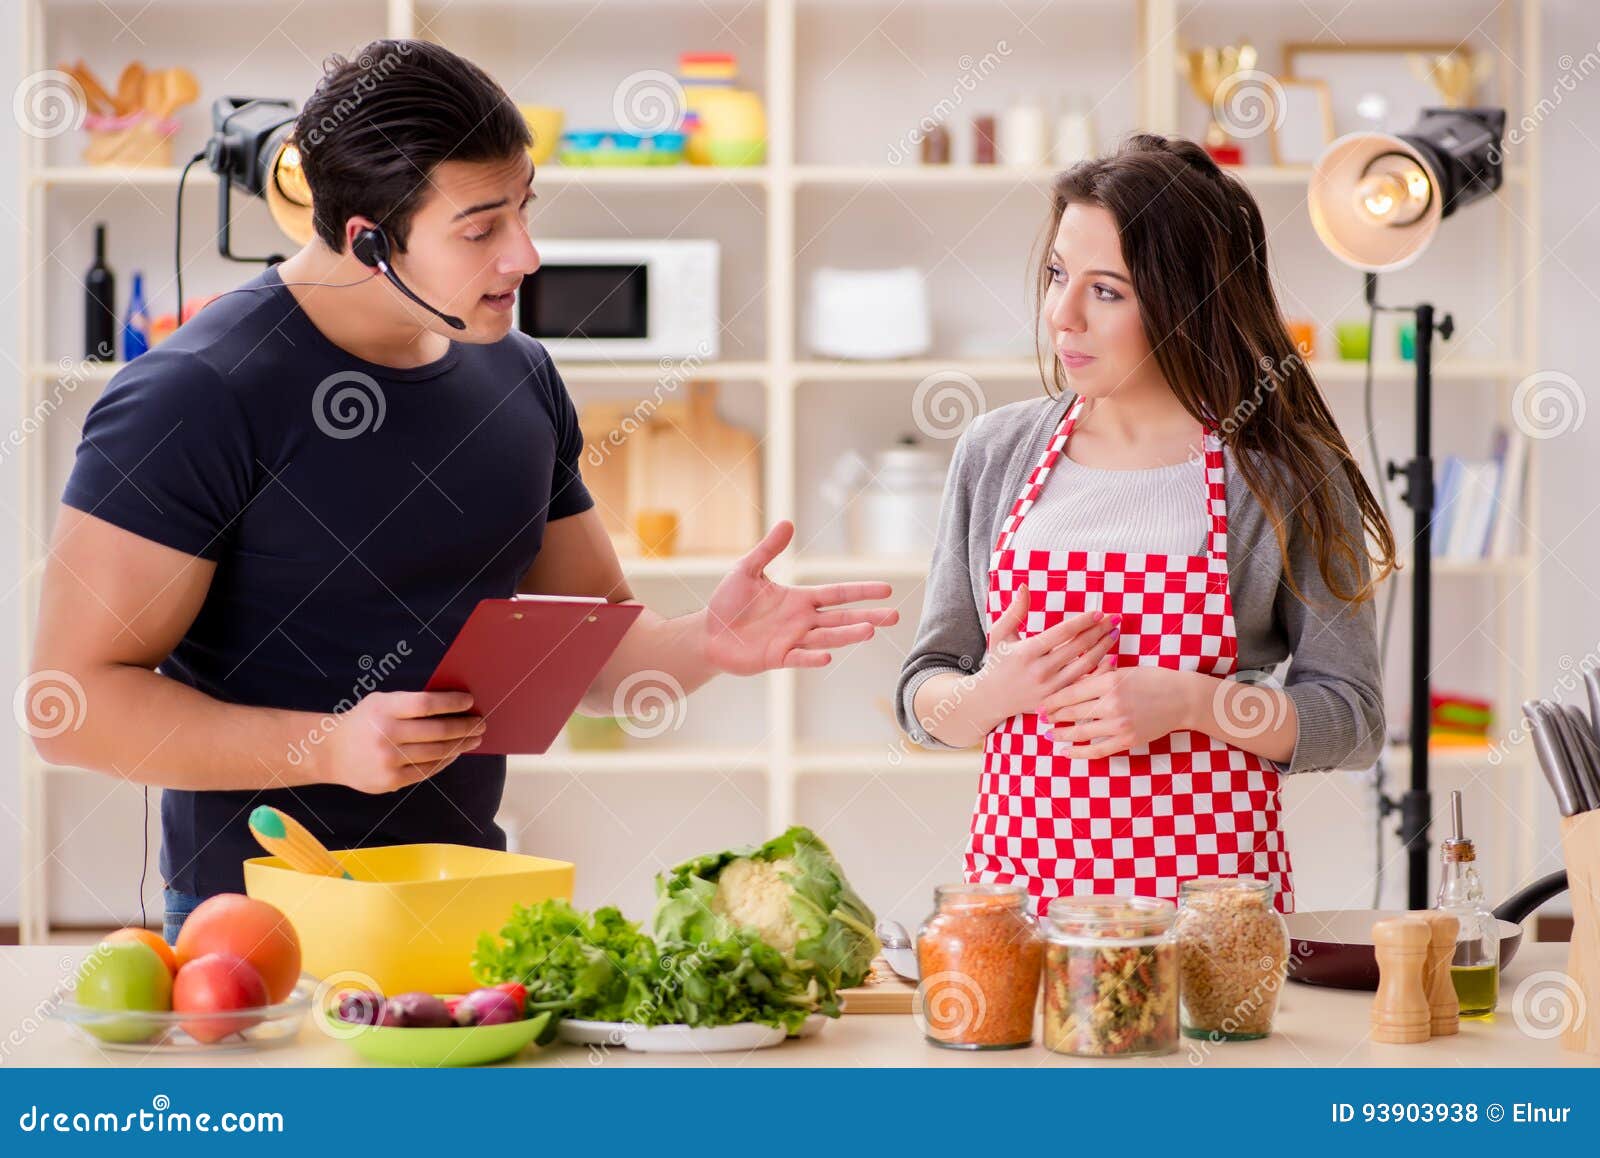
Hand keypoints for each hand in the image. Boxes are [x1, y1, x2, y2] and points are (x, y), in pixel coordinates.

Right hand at [315, 690, 484, 792]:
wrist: (330, 752)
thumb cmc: (364, 721)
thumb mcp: (380, 702)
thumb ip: (410, 702)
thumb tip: (454, 704)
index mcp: (384, 709)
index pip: (427, 704)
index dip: (452, 703)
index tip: (470, 702)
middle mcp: (386, 735)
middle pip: (438, 731)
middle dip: (465, 726)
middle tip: (481, 722)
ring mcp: (389, 761)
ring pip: (437, 752)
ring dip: (461, 744)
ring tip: (475, 737)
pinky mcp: (390, 781)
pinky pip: (428, 770)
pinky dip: (446, 760)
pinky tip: (455, 752)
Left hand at [703, 520, 899, 674]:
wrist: (708, 634)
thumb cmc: (728, 603)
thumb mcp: (747, 570)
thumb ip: (768, 549)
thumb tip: (787, 523)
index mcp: (799, 600)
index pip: (837, 594)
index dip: (861, 591)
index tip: (886, 589)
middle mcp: (802, 621)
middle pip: (842, 618)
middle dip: (868, 616)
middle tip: (895, 616)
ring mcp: (792, 640)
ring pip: (827, 637)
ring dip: (848, 635)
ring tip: (870, 632)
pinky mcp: (777, 658)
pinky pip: (799, 657)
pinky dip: (813, 657)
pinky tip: (829, 656)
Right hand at [972, 583, 1119, 724]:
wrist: (990, 699)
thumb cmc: (997, 662)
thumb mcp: (1000, 634)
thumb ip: (1014, 611)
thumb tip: (1024, 586)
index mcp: (1027, 652)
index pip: (1062, 633)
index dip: (1082, 622)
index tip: (1098, 613)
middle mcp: (1040, 671)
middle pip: (1077, 647)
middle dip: (1099, 631)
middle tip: (1114, 619)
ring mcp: (1050, 688)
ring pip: (1084, 666)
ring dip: (1103, 648)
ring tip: (1114, 634)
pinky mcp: (1056, 700)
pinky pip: (1084, 685)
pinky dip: (1099, 672)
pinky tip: (1111, 660)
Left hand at [1041, 665, 1203, 757]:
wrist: (1182, 698)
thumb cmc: (1152, 680)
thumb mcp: (1123, 671)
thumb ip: (1097, 678)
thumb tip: (1070, 683)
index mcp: (1109, 681)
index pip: (1071, 692)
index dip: (1052, 700)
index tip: (1040, 704)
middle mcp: (1112, 704)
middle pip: (1072, 712)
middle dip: (1052, 716)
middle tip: (1039, 718)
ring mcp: (1120, 724)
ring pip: (1081, 733)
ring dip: (1061, 735)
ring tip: (1049, 734)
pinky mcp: (1128, 740)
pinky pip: (1097, 751)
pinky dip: (1079, 753)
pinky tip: (1066, 752)